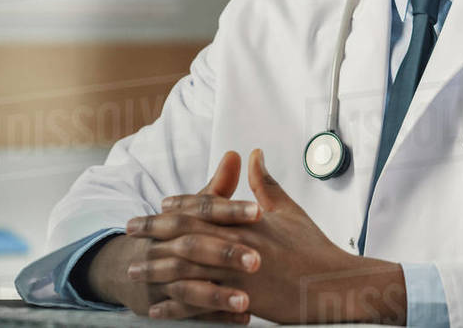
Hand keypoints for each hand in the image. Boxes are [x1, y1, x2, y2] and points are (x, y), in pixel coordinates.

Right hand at [116, 151, 262, 320]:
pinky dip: (214, 316)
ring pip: (188, 286)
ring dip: (217, 294)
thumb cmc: (173, 235)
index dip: (231, 210)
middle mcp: (165, 247)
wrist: (124, 267)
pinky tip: (242, 318)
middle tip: (258, 260)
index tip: (260, 212)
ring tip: (247, 300)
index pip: (203, 210)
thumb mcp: (193, 211)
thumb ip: (218, 187)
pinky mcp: (161, 304)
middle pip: (194, 247)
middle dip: (225, 253)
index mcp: (177, 220)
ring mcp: (160, 278)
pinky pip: (188, 314)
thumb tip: (238, 153)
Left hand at [133, 149, 407, 323]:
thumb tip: (255, 154)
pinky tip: (155, 308)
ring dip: (155, 268)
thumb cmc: (313, 247)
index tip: (159, 204)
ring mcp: (235, 273)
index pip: (203, 207)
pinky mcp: (238, 300)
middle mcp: (235, 243)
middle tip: (128, 229)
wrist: (333, 284)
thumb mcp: (289, 210)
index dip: (178, 205)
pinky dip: (173, 305)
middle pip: (183, 233)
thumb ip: (267, 183)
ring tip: (133, 269)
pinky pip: (196, 304)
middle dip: (152, 230)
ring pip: (183, 268)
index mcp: (245, 221)